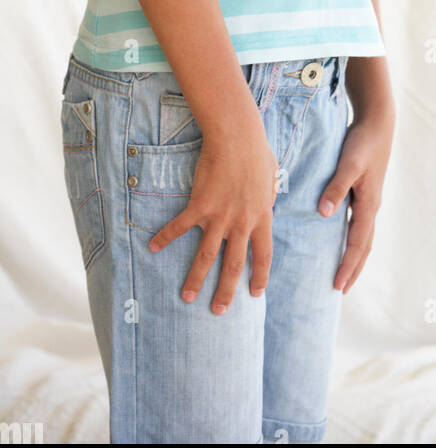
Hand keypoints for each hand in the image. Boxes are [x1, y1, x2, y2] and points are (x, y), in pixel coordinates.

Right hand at [149, 117, 279, 314]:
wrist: (237, 136)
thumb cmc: (257, 152)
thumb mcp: (270, 178)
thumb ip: (267, 197)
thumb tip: (267, 204)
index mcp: (262, 217)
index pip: (263, 255)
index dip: (259, 276)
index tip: (255, 293)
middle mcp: (241, 222)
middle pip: (234, 265)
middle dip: (225, 291)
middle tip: (218, 312)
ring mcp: (220, 216)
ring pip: (206, 257)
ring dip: (195, 279)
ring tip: (186, 297)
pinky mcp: (199, 206)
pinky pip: (179, 227)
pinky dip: (165, 238)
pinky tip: (153, 247)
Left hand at [317, 112, 393, 293]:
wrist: (377, 122)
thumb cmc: (362, 142)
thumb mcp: (349, 163)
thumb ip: (336, 187)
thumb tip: (324, 213)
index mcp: (368, 204)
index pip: (358, 244)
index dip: (348, 266)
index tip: (337, 286)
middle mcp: (371, 206)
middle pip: (364, 246)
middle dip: (353, 269)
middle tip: (340, 290)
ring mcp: (369, 200)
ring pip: (363, 237)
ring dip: (355, 257)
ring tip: (344, 273)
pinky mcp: (364, 192)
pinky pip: (359, 224)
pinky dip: (353, 239)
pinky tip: (342, 240)